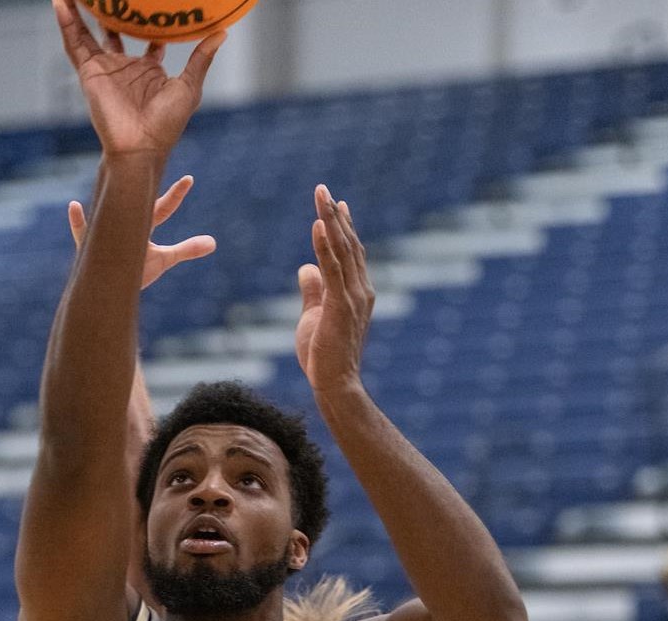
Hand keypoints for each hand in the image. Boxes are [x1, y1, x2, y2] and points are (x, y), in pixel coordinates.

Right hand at [52, 0, 223, 157]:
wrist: (140, 146)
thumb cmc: (167, 124)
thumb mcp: (189, 86)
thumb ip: (201, 58)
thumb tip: (222, 32)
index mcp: (148, 69)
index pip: (146, 39)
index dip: (147, 22)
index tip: (150, 3)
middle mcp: (124, 67)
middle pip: (113, 31)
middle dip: (110, 11)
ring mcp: (105, 69)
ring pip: (88, 32)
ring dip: (80, 10)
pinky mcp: (89, 72)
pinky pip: (75, 43)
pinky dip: (67, 23)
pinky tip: (60, 2)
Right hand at [69, 174, 216, 288]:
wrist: (110, 285)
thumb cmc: (137, 269)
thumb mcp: (164, 260)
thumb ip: (187, 249)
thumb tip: (214, 243)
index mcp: (144, 224)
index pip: (163, 207)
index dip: (176, 194)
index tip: (189, 179)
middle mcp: (125, 222)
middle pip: (136, 201)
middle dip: (144, 184)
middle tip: (151, 160)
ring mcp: (107, 231)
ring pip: (108, 211)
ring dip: (109, 198)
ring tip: (110, 177)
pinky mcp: (89, 244)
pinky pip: (82, 232)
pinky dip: (77, 221)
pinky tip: (74, 206)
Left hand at [295, 185, 374, 394]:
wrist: (335, 384)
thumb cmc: (324, 356)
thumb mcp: (313, 316)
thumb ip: (313, 290)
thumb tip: (306, 267)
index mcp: (357, 292)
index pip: (351, 252)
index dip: (343, 226)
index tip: (336, 203)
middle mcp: (361, 290)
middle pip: (348, 244)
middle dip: (335, 214)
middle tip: (323, 189)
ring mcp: (354, 297)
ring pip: (342, 250)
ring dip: (330, 220)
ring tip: (321, 196)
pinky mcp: (341, 306)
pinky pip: (333, 269)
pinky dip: (326, 245)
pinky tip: (318, 225)